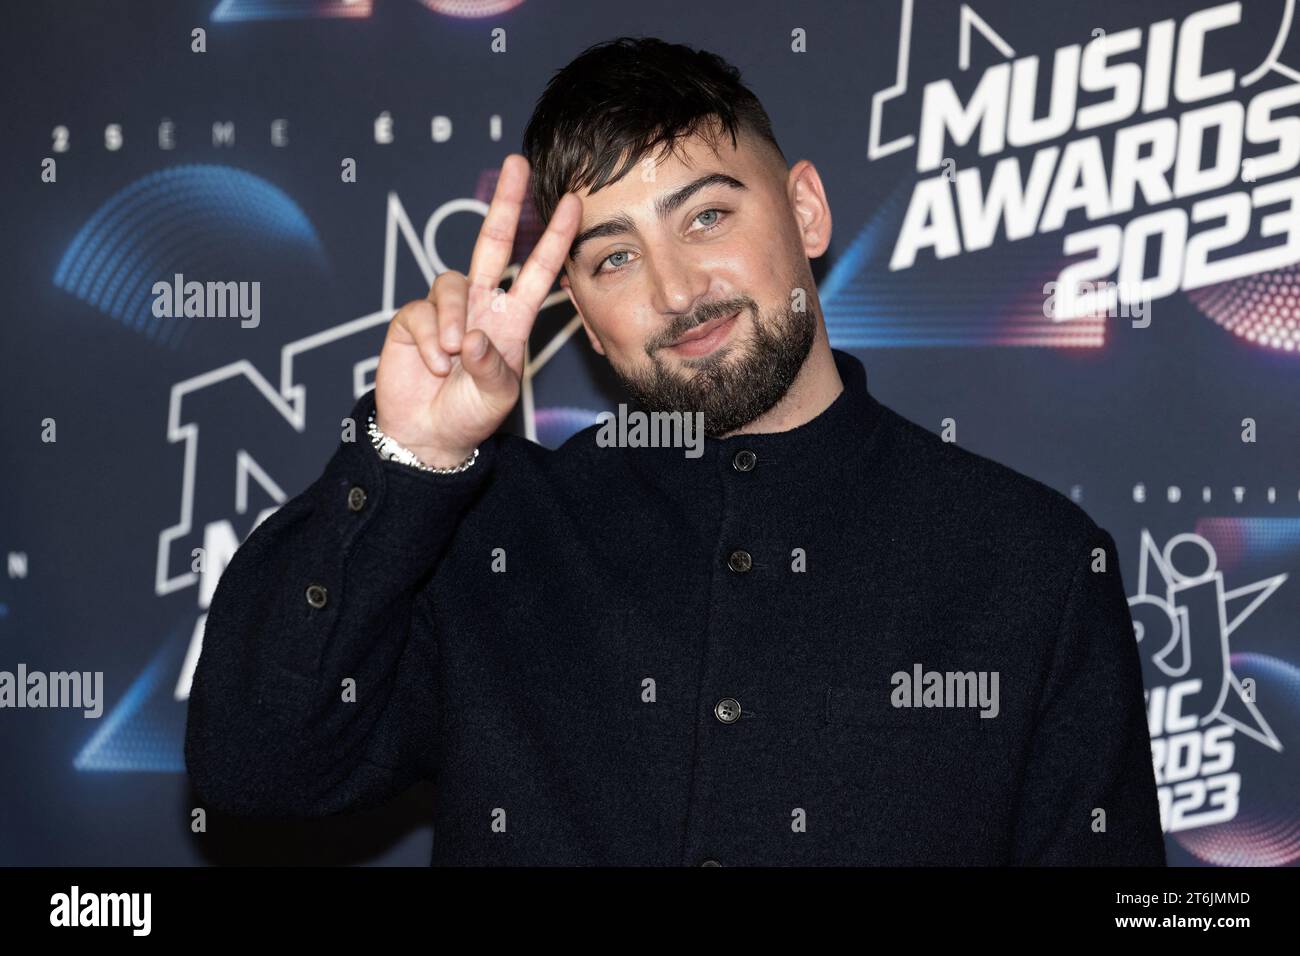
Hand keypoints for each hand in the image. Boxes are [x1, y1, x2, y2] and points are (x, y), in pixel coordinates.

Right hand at [373, 154, 581, 467]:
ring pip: (449, 284)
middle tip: (518, 163)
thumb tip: (474, 338)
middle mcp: (480, 305)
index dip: (555, 237)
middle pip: (492, 242)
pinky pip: (421, 313)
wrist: (427, 436)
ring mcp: (446, 310)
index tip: (574, 204)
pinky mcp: (412, 319)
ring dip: (453, 320)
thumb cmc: (470, 414)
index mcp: (510, 319)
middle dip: (507, 202)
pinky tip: (434, 365)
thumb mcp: (495, 397)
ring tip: (454, 356)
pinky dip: (430, 340)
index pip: (536, 269)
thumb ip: (492, 369)